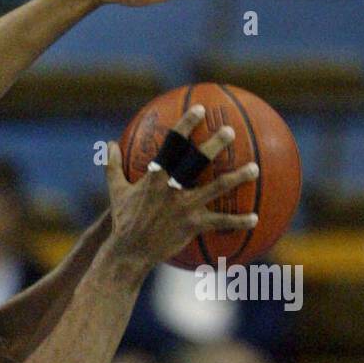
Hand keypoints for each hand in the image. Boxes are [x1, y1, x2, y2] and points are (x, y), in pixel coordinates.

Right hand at [105, 105, 258, 270]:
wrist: (129, 252)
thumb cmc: (123, 220)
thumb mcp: (115, 191)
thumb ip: (113, 166)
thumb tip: (108, 145)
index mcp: (155, 176)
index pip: (172, 143)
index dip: (187, 124)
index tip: (200, 109)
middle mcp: (172, 188)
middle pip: (198, 160)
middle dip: (215, 144)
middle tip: (230, 130)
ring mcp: (185, 207)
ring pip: (217, 188)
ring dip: (238, 178)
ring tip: (255, 168)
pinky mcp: (193, 225)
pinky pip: (220, 222)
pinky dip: (239, 221)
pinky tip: (255, 219)